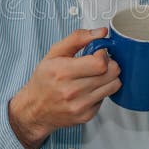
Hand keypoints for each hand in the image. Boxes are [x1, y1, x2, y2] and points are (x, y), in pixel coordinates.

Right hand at [0, 29, 120, 148]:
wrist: (34, 109)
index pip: (100, 63)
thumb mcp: (54, 53)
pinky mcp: (86, 116)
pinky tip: (89, 88)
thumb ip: (78, 38)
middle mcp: (71, 91)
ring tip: (96, 75)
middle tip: (99, 63)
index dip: (103, 54)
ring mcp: (80, 106)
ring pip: (114, 85)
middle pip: (111, 73)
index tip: (98, 52)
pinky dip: (102, 91)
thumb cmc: (44, 80)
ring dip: (109, 77)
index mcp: (62, 72)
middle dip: (109, 64)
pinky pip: (107, 97)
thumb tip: (101, 32)